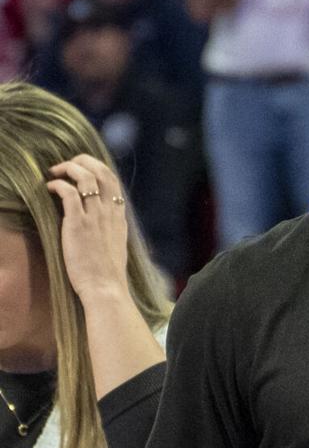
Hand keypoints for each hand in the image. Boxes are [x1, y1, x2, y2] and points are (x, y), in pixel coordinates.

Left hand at [46, 156, 130, 302]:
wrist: (106, 287)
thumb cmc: (107, 272)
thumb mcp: (116, 245)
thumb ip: (110, 228)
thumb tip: (101, 222)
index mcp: (119, 216)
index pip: (113, 180)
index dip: (97, 167)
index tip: (83, 169)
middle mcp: (110, 211)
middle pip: (102, 172)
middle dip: (83, 160)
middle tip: (68, 164)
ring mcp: (95, 217)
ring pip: (86, 178)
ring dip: (69, 168)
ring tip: (55, 172)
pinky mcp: (78, 224)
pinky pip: (69, 194)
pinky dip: (58, 185)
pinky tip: (50, 188)